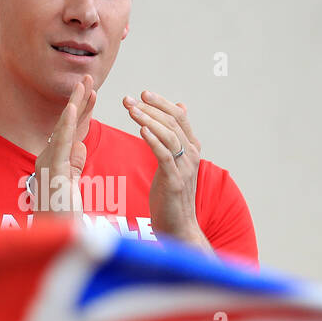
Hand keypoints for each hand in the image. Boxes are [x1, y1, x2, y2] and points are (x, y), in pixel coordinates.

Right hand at [31, 75, 95, 218]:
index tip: (93, 94)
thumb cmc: (62, 219)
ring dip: (75, 103)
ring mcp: (48, 162)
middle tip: (89, 78)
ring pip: (63, 127)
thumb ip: (74, 165)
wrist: (55, 238)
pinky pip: (60, 140)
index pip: (72, 132)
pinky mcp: (52, 169)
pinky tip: (74, 105)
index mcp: (55, 163)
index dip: (83, 112)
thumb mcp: (72, 186)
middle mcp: (48, 159)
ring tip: (84, 83)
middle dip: (80, 100)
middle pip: (68, 124)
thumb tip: (79, 146)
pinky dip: (67, 121)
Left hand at [124, 90, 205, 247]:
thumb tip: (180, 106)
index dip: (161, 103)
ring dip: (148, 119)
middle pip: (173, 121)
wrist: (179, 227)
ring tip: (131, 109)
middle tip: (129, 99)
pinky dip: (153, 140)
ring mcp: (185, 167)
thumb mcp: (176, 162)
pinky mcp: (174, 181)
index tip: (143, 93)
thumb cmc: (172, 196)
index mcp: (192, 148)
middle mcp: (192, 154)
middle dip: (150, 108)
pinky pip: (164, 155)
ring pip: (168, 135)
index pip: (179, 116)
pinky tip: (140, 130)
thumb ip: (176, 136)